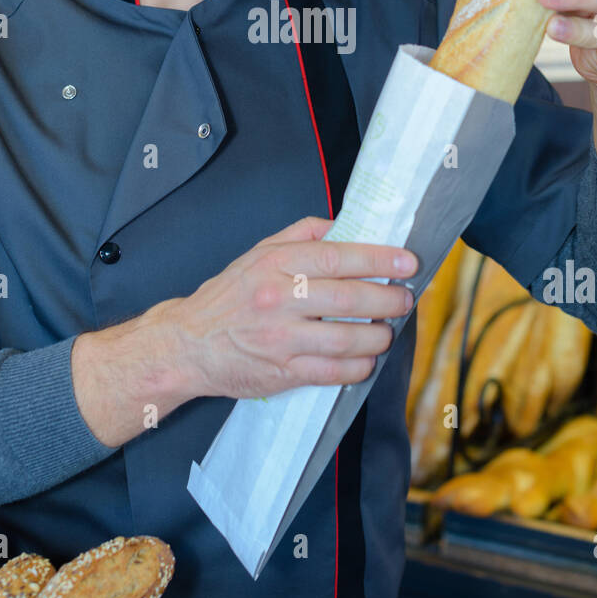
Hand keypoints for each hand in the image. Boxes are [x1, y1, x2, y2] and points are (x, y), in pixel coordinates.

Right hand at [153, 215, 417, 398]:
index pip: (338, 256)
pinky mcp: (282, 373)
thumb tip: (345, 224)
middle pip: (348, 299)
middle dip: (388, 300)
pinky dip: (359, 366)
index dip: (379, 259)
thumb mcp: (259, 252)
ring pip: (347, 339)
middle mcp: (279, 299)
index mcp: (276, 264)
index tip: (407, 262)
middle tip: (405, 299)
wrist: (188, 344)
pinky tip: (366, 358)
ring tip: (386, 331)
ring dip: (378, 336)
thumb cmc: (228, 296)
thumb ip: (303, 234)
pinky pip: (333, 372)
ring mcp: (280, 339)